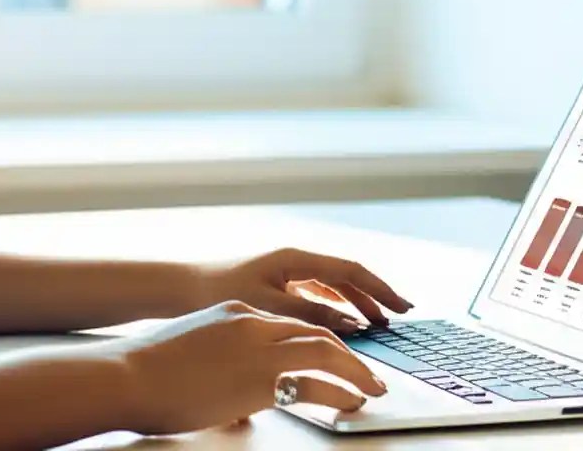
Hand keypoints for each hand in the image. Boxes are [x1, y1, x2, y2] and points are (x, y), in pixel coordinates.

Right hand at [119, 300, 387, 434]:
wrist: (127, 376)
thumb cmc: (147, 374)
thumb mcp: (193, 357)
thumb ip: (221, 370)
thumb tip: (243, 409)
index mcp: (236, 313)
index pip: (290, 324)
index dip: (317, 341)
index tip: (335, 357)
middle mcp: (253, 323)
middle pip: (316, 331)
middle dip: (347, 352)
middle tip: (367, 372)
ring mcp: (259, 349)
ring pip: (326, 350)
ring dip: (356, 371)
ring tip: (372, 389)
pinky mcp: (261, 379)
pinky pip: (316, 383)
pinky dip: (341, 391)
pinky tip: (353, 402)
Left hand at [195, 248, 412, 331]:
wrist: (181, 289)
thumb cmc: (218, 292)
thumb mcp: (269, 306)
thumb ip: (312, 315)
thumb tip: (352, 324)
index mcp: (295, 258)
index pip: (350, 270)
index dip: (379, 289)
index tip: (402, 306)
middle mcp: (294, 261)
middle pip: (346, 277)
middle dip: (374, 296)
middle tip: (399, 316)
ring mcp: (287, 272)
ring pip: (332, 286)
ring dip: (356, 304)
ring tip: (377, 324)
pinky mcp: (277, 286)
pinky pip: (317, 295)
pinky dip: (335, 308)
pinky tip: (345, 322)